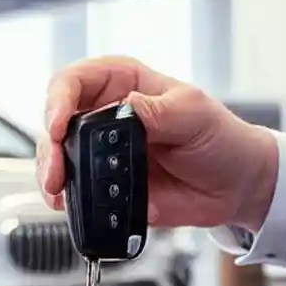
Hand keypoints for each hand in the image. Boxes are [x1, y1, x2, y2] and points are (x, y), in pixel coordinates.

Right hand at [37, 56, 279, 230]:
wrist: (235, 186)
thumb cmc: (220, 138)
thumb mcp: (195, 114)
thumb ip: (158, 110)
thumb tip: (127, 107)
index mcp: (124, 84)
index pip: (76, 80)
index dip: (59, 99)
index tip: (59, 124)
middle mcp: (106, 115)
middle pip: (58, 122)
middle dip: (50, 146)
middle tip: (56, 171)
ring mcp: (103, 153)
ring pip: (60, 158)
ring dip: (52, 175)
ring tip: (59, 191)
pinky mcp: (106, 186)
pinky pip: (77, 192)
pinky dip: (68, 200)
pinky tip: (69, 205)